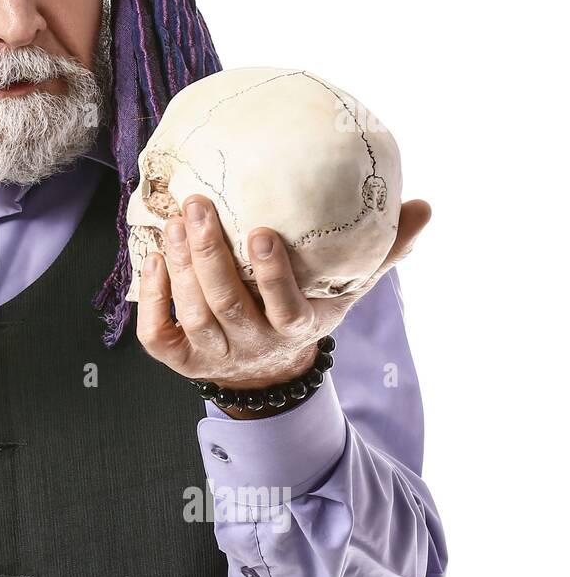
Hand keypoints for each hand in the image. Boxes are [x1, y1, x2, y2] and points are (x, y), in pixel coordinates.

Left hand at [135, 192, 431, 407]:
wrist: (266, 371)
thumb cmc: (307, 310)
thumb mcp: (347, 288)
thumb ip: (383, 251)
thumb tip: (424, 207)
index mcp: (295, 328)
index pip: (283, 307)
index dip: (270, 274)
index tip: (261, 232)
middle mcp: (252, 345)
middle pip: (225, 303)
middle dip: (209, 254)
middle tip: (197, 205)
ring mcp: (213, 355)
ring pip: (193, 312)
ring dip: (180, 265)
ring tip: (176, 220)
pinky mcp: (179, 359)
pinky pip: (158, 333)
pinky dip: (151, 298)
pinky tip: (151, 258)